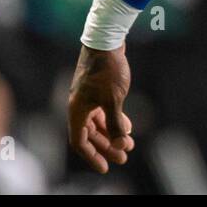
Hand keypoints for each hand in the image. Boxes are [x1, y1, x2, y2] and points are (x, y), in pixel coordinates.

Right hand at [67, 43, 134, 172]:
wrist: (106, 39)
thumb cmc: (107, 69)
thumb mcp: (114, 100)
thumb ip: (116, 124)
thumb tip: (121, 145)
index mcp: (77, 110)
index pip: (79, 142)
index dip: (92, 156)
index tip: (106, 167)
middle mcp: (79, 106)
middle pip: (91, 134)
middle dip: (107, 147)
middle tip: (125, 157)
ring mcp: (88, 97)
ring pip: (98, 123)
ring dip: (113, 134)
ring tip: (130, 143)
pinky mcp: (97, 89)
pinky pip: (103, 111)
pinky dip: (114, 120)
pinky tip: (127, 125)